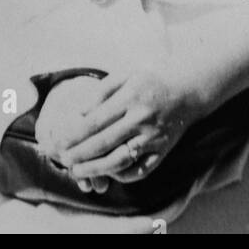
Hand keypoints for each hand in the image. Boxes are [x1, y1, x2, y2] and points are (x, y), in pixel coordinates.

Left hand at [41, 66, 201, 191]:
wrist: (190, 89)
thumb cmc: (154, 78)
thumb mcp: (128, 74)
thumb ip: (102, 91)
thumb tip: (79, 112)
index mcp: (131, 97)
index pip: (96, 121)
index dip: (74, 134)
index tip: (58, 141)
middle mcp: (142, 118)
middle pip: (103, 142)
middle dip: (79, 153)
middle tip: (61, 159)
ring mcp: (153, 137)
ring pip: (119, 160)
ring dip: (95, 168)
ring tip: (77, 171)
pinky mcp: (162, 151)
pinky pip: (140, 170)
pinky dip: (121, 174)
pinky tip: (106, 172)